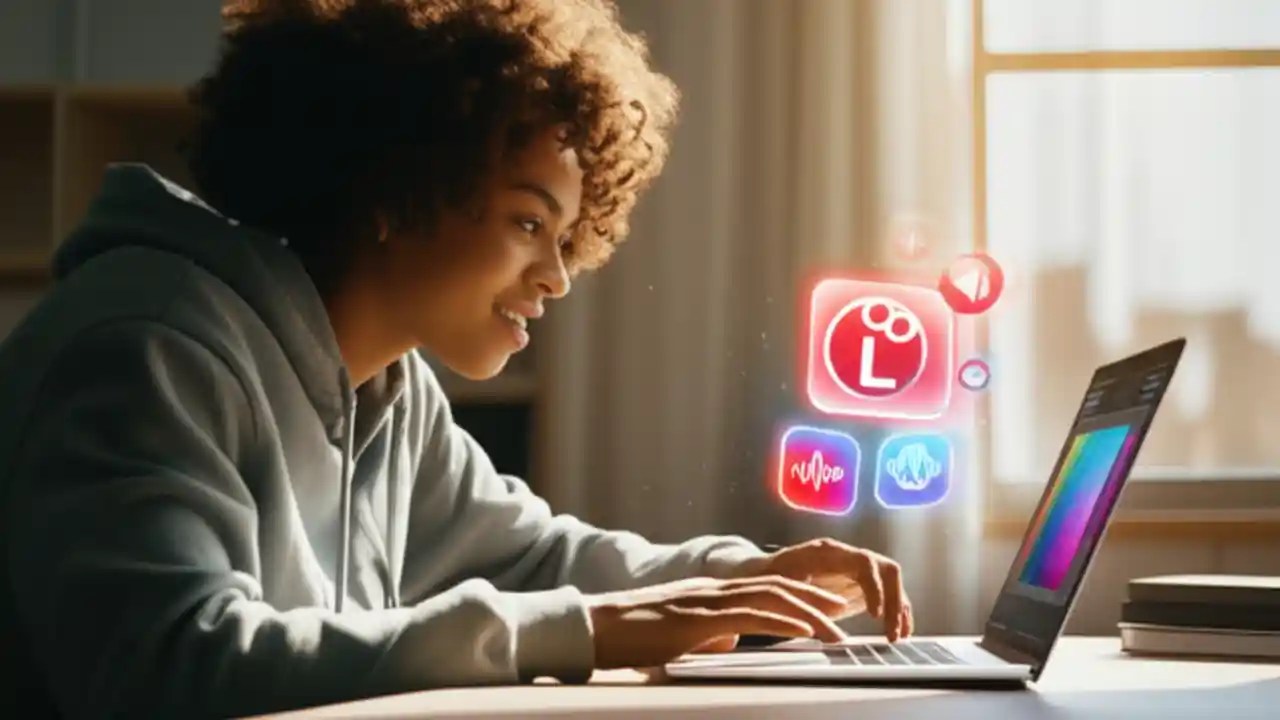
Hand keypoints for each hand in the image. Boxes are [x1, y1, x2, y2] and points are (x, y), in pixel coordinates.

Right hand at [586, 575, 850, 668]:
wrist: (594, 627)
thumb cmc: (631, 636)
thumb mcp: (679, 634)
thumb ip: (707, 633)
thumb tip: (728, 642)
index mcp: (710, 592)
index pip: (765, 587)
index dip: (799, 595)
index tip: (827, 608)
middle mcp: (713, 589)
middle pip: (776, 587)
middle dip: (814, 598)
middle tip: (844, 611)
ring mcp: (706, 601)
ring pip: (769, 598)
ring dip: (807, 613)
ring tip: (834, 630)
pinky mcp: (697, 619)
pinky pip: (748, 617)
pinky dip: (780, 623)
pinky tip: (801, 632)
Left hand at [732, 538, 913, 641]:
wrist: (763, 573)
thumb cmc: (769, 578)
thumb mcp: (782, 586)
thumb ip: (803, 598)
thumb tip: (824, 619)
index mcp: (829, 552)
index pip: (865, 562)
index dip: (874, 587)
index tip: (875, 614)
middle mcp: (848, 557)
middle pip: (886, 570)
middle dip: (894, 601)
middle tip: (892, 631)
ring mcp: (856, 570)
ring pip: (891, 583)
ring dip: (899, 609)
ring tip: (898, 637)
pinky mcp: (859, 585)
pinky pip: (886, 594)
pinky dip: (895, 612)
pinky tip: (898, 632)